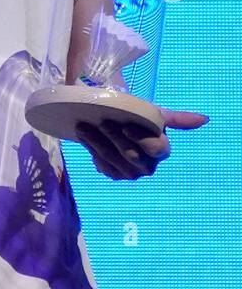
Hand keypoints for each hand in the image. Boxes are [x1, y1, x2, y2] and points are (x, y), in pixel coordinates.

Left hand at [76, 108, 208, 179]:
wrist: (113, 121)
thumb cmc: (136, 117)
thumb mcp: (154, 114)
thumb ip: (177, 119)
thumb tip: (204, 119)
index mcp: (161, 151)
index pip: (157, 149)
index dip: (141, 139)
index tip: (126, 125)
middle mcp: (148, 167)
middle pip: (132, 156)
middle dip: (116, 139)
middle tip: (102, 123)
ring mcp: (130, 173)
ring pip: (114, 161)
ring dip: (99, 143)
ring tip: (85, 127)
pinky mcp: (113, 174)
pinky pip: (102, 165)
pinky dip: (92, 150)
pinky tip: (84, 137)